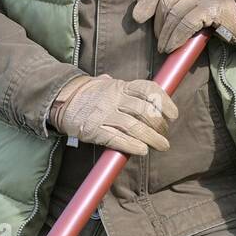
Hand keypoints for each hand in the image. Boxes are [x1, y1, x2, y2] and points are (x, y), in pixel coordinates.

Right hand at [48, 74, 178, 155]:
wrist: (62, 99)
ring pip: (134, 126)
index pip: (148, 90)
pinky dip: (131, 145)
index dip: (164, 102)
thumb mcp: (109, 84)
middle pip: (144, 111)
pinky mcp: (94, 130)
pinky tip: (142, 150)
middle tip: (165, 135)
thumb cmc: (90, 94)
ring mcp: (104, 114)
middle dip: (160, 125)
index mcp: (120, 86)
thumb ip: (128, 89)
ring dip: (151, 138)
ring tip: (162, 146)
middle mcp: (114, 98)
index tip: (174, 115)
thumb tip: (152, 94)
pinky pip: (116, 139)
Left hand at [133, 0, 235, 54]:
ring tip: (165, 47)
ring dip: (166, 34)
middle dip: (158, 23)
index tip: (138, 16)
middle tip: (159, 41)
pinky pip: (186, 23)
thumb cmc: (215, 15)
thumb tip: (143, 11)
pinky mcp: (211, 7)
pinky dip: (176, 36)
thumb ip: (174, 1)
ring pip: (174, 12)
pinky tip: (174, 46)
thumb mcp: (192, 2)